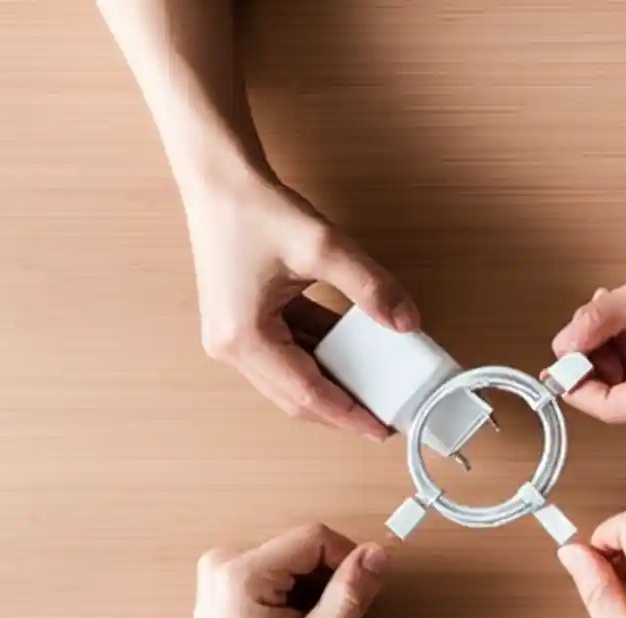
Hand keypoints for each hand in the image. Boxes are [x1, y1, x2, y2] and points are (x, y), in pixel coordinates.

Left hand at [154, 523, 389, 617]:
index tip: (362, 592)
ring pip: (294, 560)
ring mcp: (221, 573)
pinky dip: (295, 595)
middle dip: (329, 580)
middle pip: (304, 547)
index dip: (349, 559)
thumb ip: (348, 597)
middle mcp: (225, 562)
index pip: (315, 536)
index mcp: (240, 573)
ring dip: (313, 590)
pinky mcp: (225, 585)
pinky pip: (277, 572)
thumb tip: (376, 555)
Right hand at [186, 173, 419, 439]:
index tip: (381, 429)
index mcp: (244, 339)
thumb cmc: (256, 210)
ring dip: (332, 383)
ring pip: (291, 378)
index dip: (348, 415)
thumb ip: (369, 287)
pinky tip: (353, 353)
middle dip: (342, 408)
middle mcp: (231, 348)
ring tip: (375, 388)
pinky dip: (320, 357)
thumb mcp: (323, 247)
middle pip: (295, 396)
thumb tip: (407, 323)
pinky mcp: (242, 324)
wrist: (218, 180)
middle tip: (385, 416)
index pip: (306, 393)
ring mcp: (233, 338)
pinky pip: (287, 353)